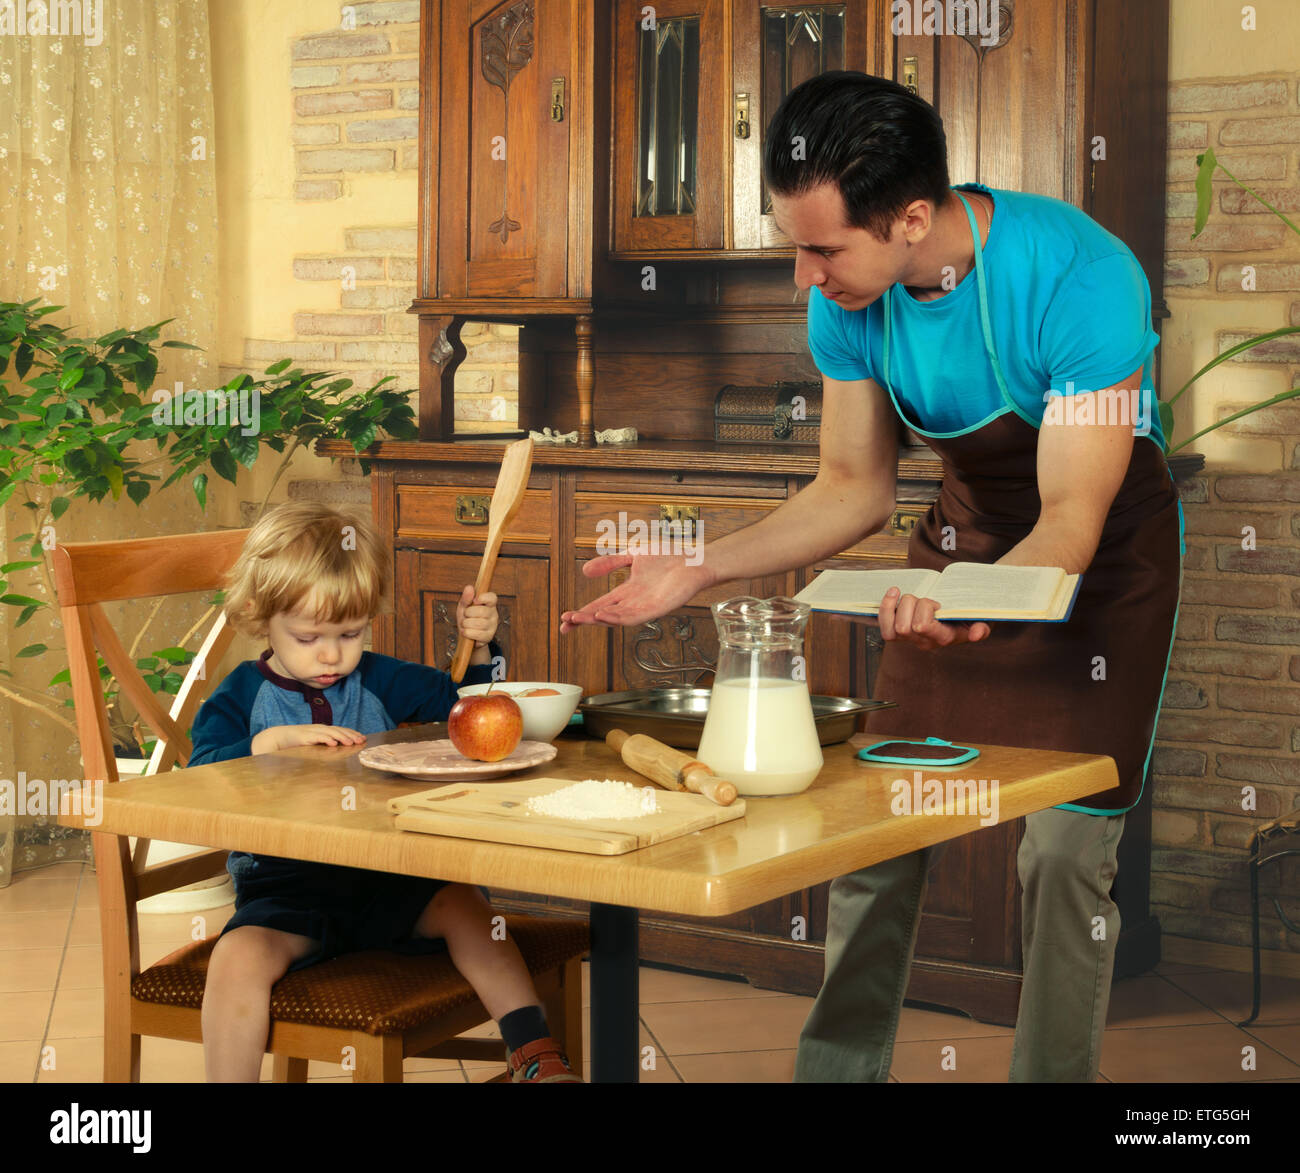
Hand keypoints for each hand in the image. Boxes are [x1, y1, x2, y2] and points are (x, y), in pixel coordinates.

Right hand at [251, 725, 366, 753]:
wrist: (277, 737)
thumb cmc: (296, 741)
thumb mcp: (313, 742)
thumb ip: (324, 744)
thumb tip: (336, 750)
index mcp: (322, 730)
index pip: (340, 730)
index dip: (352, 733)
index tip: (362, 738)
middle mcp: (319, 729)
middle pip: (338, 730)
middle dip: (351, 735)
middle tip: (361, 740)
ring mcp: (312, 732)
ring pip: (330, 733)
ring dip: (342, 737)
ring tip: (351, 742)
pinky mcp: (304, 737)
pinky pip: (317, 738)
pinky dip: (326, 740)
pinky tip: (333, 744)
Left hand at [456, 586, 498, 647]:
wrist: (467, 636)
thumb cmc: (467, 618)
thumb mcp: (464, 607)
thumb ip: (466, 598)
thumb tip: (469, 587)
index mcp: (489, 604)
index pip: (492, 598)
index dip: (484, 597)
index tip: (475, 600)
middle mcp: (493, 614)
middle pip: (482, 611)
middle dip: (468, 613)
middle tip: (466, 615)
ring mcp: (492, 626)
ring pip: (479, 623)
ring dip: (466, 624)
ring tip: (465, 624)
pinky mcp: (489, 636)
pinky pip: (477, 634)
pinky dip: (467, 632)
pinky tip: (466, 632)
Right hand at [559, 553, 712, 632]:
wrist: (694, 559)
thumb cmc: (669, 557)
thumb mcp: (632, 555)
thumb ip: (610, 563)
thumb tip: (584, 571)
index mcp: (627, 592)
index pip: (600, 605)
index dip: (582, 613)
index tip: (564, 619)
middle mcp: (634, 603)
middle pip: (604, 615)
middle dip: (584, 620)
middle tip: (565, 625)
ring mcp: (645, 607)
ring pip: (616, 619)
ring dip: (597, 620)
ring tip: (579, 619)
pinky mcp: (658, 609)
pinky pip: (635, 617)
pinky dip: (617, 617)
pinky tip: (603, 615)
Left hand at [878, 588, 991, 650]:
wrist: (960, 618)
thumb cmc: (969, 616)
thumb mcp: (982, 620)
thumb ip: (982, 627)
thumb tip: (977, 634)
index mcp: (943, 637)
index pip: (922, 626)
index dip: (924, 609)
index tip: (936, 602)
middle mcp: (925, 642)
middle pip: (904, 627)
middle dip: (910, 605)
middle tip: (922, 598)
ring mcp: (910, 639)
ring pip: (891, 630)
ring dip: (896, 606)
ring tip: (904, 595)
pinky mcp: (899, 633)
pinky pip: (884, 628)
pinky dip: (885, 608)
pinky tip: (893, 593)